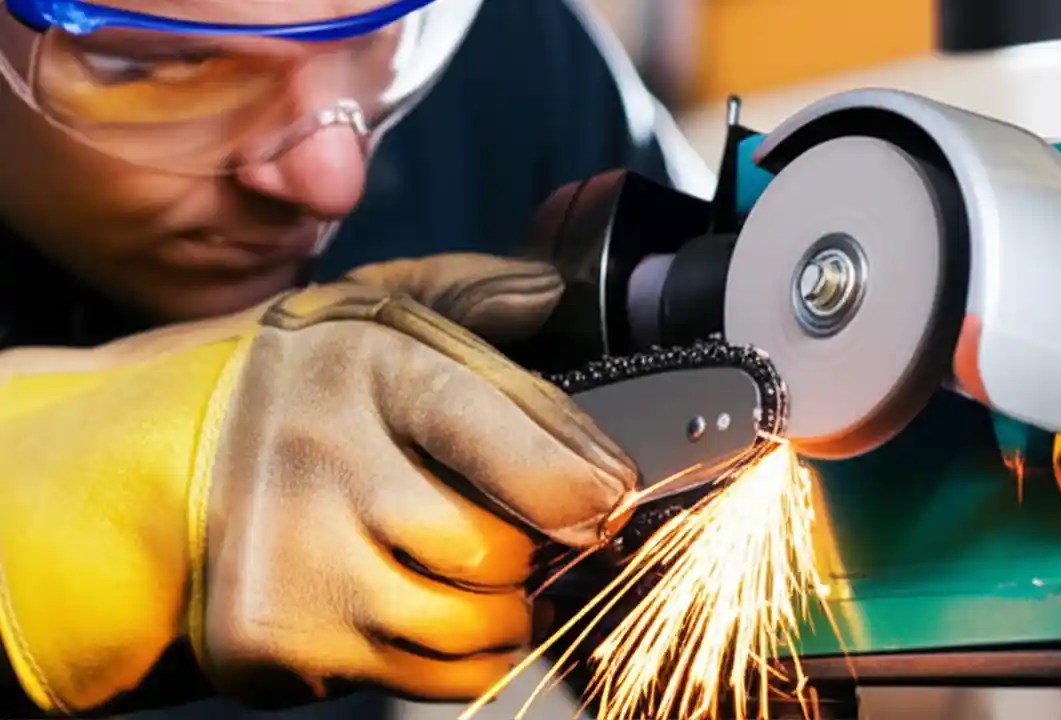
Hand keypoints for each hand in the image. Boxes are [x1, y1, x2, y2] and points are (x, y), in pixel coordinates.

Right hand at [0, 253, 636, 712]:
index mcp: (358, 369)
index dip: (568, 475)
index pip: (489, 428)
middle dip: (531, 551)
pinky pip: (428, 680)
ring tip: (466, 570)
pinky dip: (455, 658)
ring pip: (472, 628)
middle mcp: (322, 466)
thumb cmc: (275, 391)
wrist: (136, 478)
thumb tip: (555, 294)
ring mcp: (297, 566)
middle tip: (517, 531)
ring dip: (500, 610)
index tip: (608, 498)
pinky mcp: (279, 647)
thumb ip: (467, 295)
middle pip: (492, 548)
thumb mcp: (360, 311)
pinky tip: (420, 606)